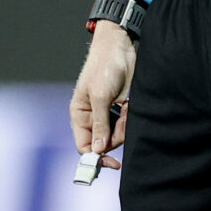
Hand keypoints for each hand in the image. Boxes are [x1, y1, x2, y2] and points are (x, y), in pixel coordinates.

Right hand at [69, 20, 136, 168]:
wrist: (121, 48)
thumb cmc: (104, 67)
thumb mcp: (100, 96)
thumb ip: (99, 124)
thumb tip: (98, 150)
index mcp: (80, 115)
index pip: (84, 145)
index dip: (95, 156)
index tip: (111, 162)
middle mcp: (92, 118)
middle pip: (103, 143)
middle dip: (115, 135)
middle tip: (123, 118)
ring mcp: (108, 114)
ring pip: (117, 135)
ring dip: (124, 125)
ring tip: (126, 106)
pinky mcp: (121, 109)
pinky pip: (126, 125)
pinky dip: (130, 119)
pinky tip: (129, 104)